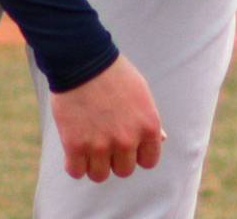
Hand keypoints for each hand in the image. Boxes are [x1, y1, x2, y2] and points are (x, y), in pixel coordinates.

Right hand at [49, 55, 163, 181]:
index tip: (126, 145)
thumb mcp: (141, 94)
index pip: (148, 161)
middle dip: (115, 159)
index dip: (137, 154)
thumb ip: (150, 120)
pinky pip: (76, 171)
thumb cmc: (114, 74)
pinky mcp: (75, 145)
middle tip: (105, 141)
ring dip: (94, 164)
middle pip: (124, 171)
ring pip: (99, 175)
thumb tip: (162, 139)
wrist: (83, 60)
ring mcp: (101, 145)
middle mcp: (127, 141)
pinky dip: (74, 164)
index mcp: (148, 128)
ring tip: (88, 147)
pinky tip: (74, 150)